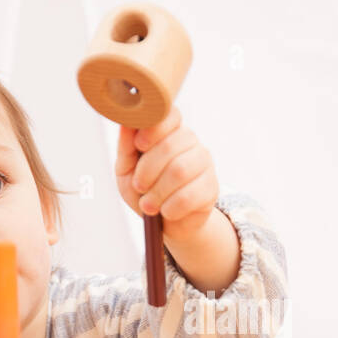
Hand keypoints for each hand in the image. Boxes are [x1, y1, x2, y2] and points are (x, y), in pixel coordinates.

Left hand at [115, 106, 219, 243]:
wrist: (167, 224)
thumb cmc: (144, 191)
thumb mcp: (126, 170)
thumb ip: (126, 147)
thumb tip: (126, 123)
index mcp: (170, 131)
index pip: (170, 114)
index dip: (154, 129)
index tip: (140, 145)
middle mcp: (190, 142)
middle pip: (170, 146)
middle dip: (147, 170)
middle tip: (139, 186)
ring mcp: (204, 164)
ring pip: (180, 171)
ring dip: (157, 192)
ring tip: (148, 205)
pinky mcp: (212, 188)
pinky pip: (189, 196)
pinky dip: (170, 207)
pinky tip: (166, 211)